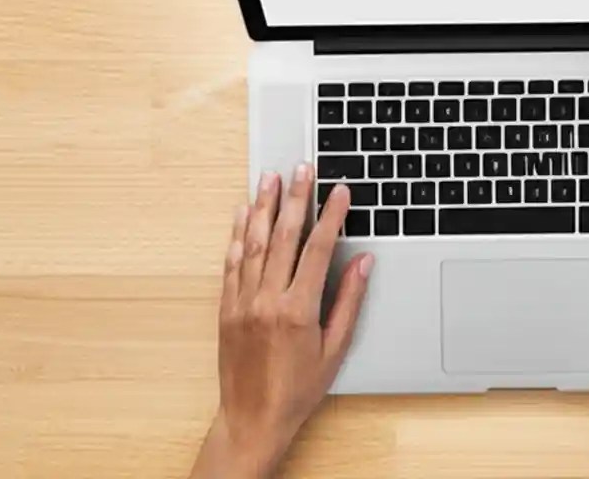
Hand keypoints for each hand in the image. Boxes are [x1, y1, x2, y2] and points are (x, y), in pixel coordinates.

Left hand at [190, 166, 372, 478]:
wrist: (253, 418)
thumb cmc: (297, 389)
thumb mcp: (335, 349)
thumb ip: (348, 302)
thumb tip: (362, 263)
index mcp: (298, 310)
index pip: (317, 249)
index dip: (330, 216)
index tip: (339, 192)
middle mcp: (267, 301)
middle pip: (283, 237)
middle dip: (295, 199)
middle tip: (302, 169)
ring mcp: (243, 302)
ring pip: (254, 244)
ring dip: (263, 207)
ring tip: (270, 178)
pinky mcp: (226, 308)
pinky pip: (232, 263)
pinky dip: (238, 235)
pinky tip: (243, 215)